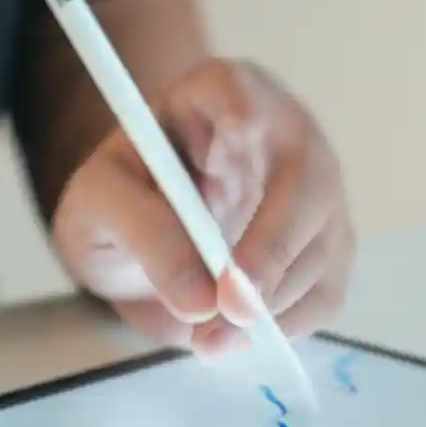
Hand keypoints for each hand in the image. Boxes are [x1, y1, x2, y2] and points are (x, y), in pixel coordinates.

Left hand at [52, 58, 354, 353]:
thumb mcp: (99, 206)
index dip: (243, 107)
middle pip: (307, 178)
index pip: (237, 87)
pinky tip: (237, 336)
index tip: (238, 129)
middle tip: (229, 306)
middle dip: (270, 248)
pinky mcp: (324, 248)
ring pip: (323, 243)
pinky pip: (326, 292)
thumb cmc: (120, 201)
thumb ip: (143, 235)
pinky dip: (287, 324)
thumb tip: (201, 300)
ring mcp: (315, 190)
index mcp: (215, 94)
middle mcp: (282, 133)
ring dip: (272, 302)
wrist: (137, 235)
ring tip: (209, 340)